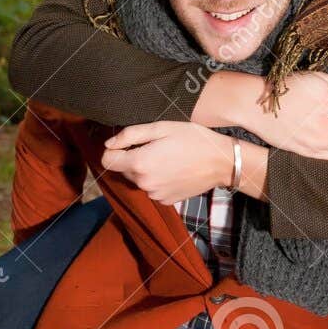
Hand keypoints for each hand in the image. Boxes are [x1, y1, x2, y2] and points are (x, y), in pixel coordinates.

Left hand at [102, 122, 232, 203]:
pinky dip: (157, 180)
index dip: (114, 149)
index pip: (107, 160)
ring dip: (145, 169)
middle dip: (132, 158)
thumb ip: (131, 134)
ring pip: (138, 180)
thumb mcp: (161, 128)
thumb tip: (109, 143)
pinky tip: (174, 170)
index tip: (128, 143)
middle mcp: (143, 183)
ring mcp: (154, 194)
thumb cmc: (193, 139)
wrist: (220, 163)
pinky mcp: (165, 200)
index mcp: (139, 163)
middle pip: (123, 170)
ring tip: (167, 158)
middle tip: (155, 147)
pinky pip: (151, 188)